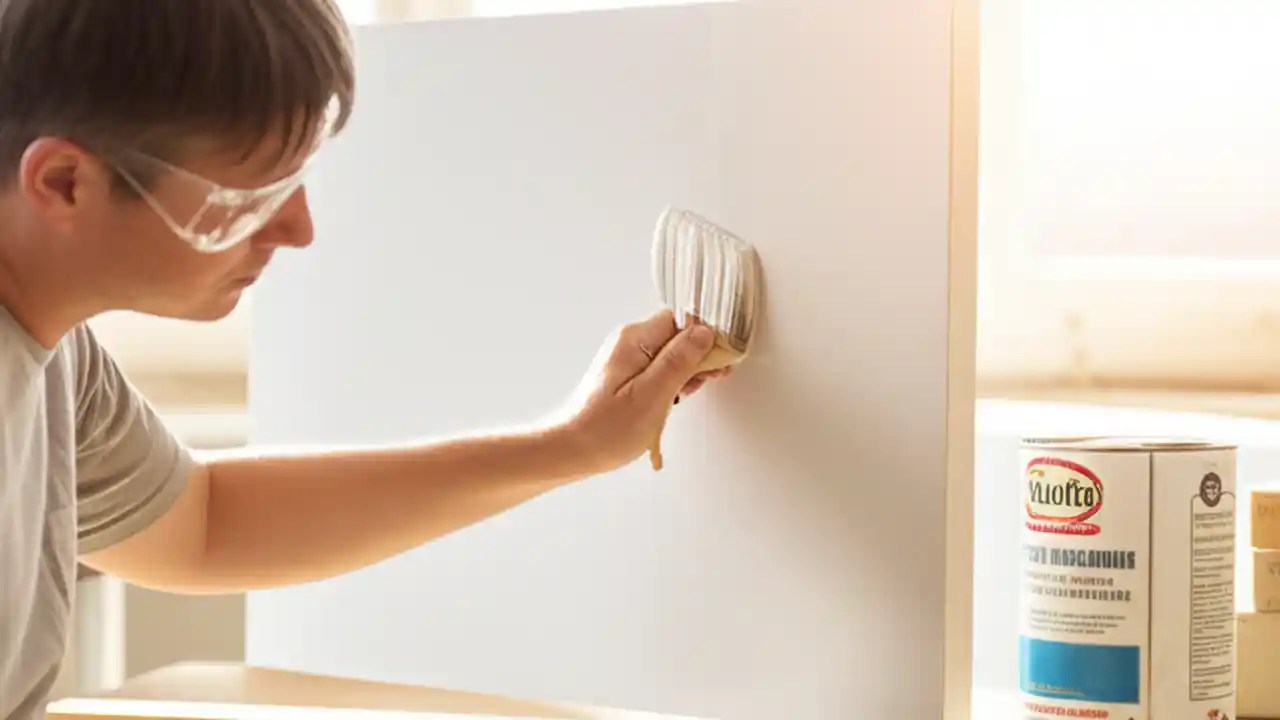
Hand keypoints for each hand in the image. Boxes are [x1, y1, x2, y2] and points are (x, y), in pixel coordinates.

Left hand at [559, 309, 729, 473]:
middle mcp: (630, 342)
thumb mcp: (652, 395)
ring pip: (671, 354)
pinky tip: (673, 401)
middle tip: (706, 382)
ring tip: (682, 398)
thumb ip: (680, 361)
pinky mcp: (627, 376)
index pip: (684, 320)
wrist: (570, 450)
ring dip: (686, 373)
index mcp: (636, 339)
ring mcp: (627, 359)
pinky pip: (660, 370)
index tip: (720, 360)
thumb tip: (705, 333)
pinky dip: (672, 383)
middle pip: (679, 335)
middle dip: (699, 358)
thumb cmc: (604, 429)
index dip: (708, 339)